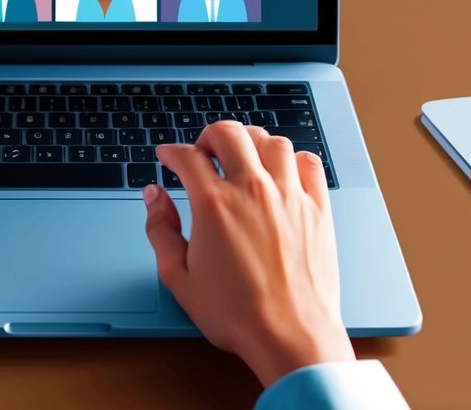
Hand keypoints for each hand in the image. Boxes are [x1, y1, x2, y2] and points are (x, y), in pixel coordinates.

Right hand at [143, 121, 353, 387]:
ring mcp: (289, 196)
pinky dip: (293, 159)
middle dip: (209, 136)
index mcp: (213, 204)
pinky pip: (309, 163)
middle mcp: (252, 190)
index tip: (168, 156)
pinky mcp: (317, 209)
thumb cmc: (235, 314)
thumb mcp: (179, 277)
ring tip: (243, 158)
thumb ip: (160, 230)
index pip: (187, 156)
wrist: (290, 336)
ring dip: (251, 142)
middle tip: (204, 152)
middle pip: (229, 134)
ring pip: (271, 141)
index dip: (171, 151)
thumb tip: (153, 196)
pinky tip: (282, 172)